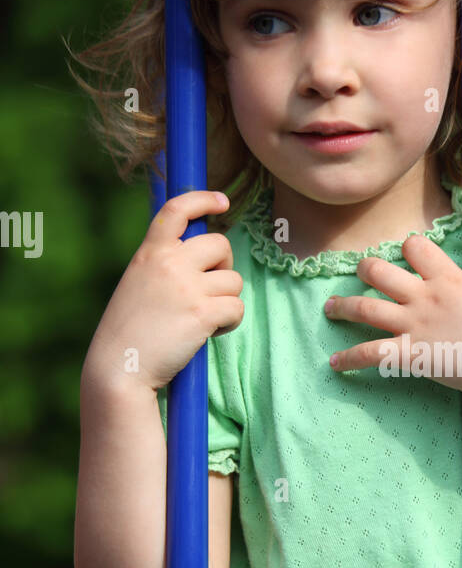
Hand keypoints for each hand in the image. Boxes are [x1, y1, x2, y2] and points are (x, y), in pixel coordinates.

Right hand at [83, 189, 243, 395]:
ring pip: (233, 281)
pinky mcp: (202, 313)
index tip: (222, 201)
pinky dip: (230, 322)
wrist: (119, 367)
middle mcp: (168, 263)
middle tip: (209, 291)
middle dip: (223, 268)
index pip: (177, 210)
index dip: (203, 200)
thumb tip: (203, 258)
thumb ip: (164, 265)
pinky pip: (237, 307)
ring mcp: (186, 287)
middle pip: (221, 245)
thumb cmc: (129, 331)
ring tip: (203, 319)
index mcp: (149, 252)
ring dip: (226, 301)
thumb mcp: (138, 283)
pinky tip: (211, 332)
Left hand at [323, 234, 461, 398]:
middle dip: (367, 270)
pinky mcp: (408, 354)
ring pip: (365, 309)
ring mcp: (412, 325)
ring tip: (330, 308)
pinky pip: (369, 354)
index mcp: (447, 278)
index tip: (408, 252)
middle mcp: (423, 297)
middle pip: (380, 272)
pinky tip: (335, 362)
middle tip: (362, 272)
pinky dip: (349, 358)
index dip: (410, 247)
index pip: (416, 248)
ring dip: (343, 307)